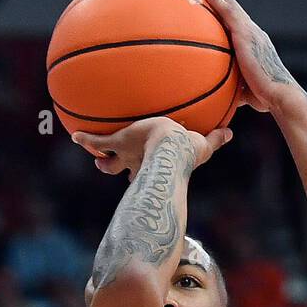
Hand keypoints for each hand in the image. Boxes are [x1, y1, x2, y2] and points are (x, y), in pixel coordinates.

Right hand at [71, 117, 231, 179]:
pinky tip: (74, 135)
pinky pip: (96, 141)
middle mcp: (137, 163)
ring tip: (88, 151)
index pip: (143, 170)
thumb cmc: (186, 151)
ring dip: (99, 156)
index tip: (135, 173)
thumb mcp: (204, 144)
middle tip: (106, 166)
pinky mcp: (119, 142)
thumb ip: (216, 139)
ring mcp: (126, 153)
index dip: (139, 172)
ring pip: (108, 158)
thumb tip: (233, 133)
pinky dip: (84, 139)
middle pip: (121, 168)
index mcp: (151, 164)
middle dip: (114, 167)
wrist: (169, 147)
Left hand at [193, 0, 302, 116]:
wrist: (280, 95)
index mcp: (255, 43)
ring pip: (229, 3)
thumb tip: (222, 97)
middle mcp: (254, 32)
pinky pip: (227, 10)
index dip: (224, 11)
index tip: (212, 2)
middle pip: (232, 7)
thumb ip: (234, 88)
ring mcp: (251, 31)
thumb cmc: (266, 99)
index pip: (237, 23)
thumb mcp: (246, 90)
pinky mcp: (246, 33)